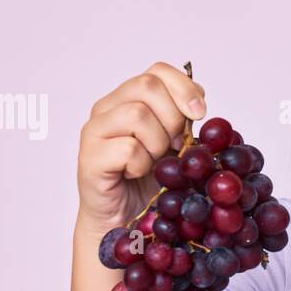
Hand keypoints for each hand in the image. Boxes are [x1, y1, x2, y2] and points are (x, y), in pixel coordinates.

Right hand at [76, 62, 207, 235]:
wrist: (124, 219)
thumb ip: (183, 121)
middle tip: (174, 146)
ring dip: (157, 144)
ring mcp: (95, 131)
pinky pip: (128, 149)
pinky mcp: (90, 157)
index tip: (200, 113)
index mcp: (128, 99)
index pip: (157, 72)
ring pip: (137, 115)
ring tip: (152, 163)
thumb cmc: (147, 182)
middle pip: (148, 86)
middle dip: (173, 118)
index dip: (184, 88)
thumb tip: (198, 103)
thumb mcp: (174, 145)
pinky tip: (135, 174)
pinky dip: (142, 165)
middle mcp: (108, 108)